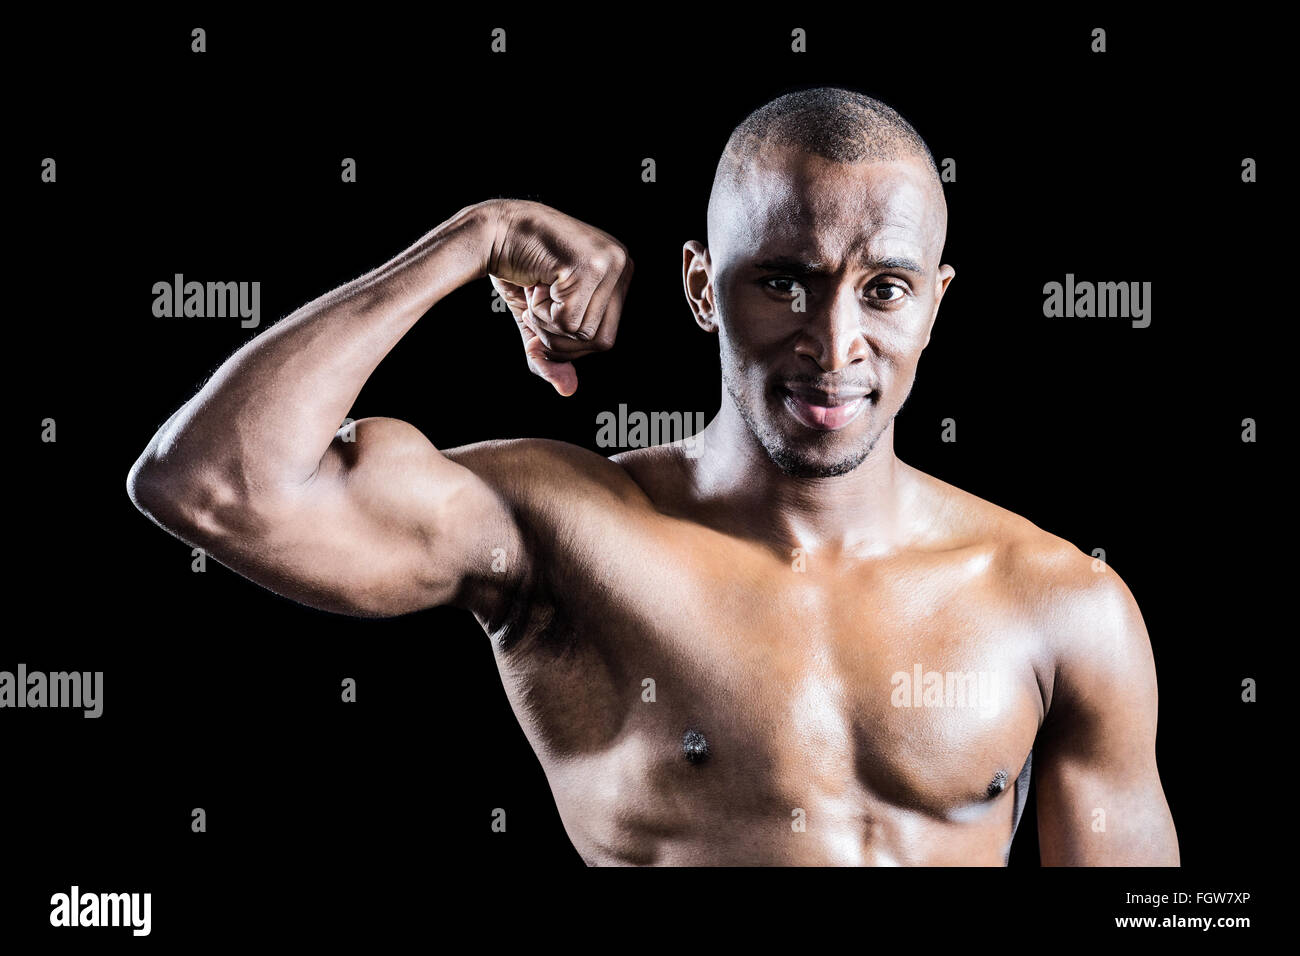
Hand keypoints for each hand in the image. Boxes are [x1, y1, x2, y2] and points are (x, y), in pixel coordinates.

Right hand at [484, 199, 632, 394]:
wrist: (490, 232)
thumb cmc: (517, 269)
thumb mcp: (538, 322)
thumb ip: (553, 356)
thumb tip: (569, 391)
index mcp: (619, 274)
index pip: (605, 339)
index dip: (567, 341)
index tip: (542, 314)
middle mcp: (622, 264)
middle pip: (602, 342)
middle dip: (559, 338)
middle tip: (537, 305)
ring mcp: (609, 264)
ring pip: (584, 333)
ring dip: (547, 323)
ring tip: (538, 289)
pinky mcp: (590, 266)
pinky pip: (569, 321)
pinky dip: (541, 312)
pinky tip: (535, 282)